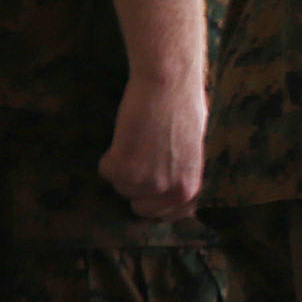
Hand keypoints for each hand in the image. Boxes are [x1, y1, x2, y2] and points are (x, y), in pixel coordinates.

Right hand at [97, 68, 207, 218]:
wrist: (169, 85)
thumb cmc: (184, 109)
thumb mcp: (195, 152)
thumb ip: (184, 176)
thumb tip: (169, 193)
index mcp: (193, 189)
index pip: (170, 216)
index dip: (156, 199)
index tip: (150, 185)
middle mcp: (173, 192)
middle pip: (140, 207)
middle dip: (137, 185)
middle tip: (142, 157)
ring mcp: (149, 182)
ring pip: (121, 187)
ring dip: (124, 166)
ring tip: (140, 140)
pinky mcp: (125, 168)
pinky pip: (105, 171)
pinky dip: (109, 154)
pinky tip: (127, 135)